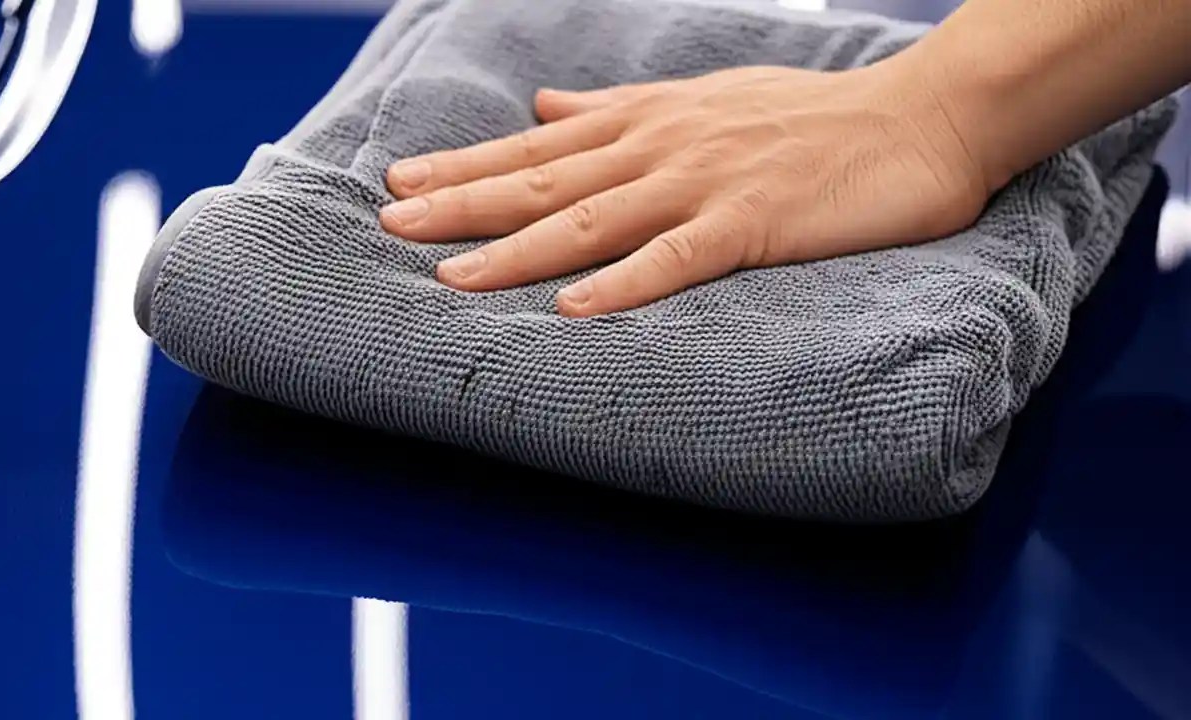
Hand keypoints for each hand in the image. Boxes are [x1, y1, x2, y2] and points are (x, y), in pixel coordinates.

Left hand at [380, 60, 991, 316]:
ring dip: (519, 249)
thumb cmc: (811, 115)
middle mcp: (662, 147)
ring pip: (594, 220)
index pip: (539, 145)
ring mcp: (705, 184)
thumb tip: (548, 103)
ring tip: (453, 278)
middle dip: (464, 205)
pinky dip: (624, 283)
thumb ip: (619, 108)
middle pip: (546, 180)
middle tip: (393, 227)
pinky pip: (678, 258)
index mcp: (649, 120)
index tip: (402, 186)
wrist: (920, 117)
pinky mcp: (754, 223)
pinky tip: (572, 310)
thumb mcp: (701, 97)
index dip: (467, 166)